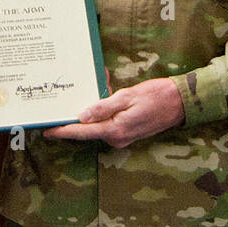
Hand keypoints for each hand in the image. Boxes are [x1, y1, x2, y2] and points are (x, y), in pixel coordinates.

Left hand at [44, 78, 183, 148]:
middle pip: (88, 129)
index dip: (63, 131)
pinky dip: (103, 110)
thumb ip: (104, 107)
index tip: (46, 131)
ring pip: (98, 125)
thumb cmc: (156, 96)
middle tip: (66, 102)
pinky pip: (108, 123)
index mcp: (115, 130)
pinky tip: (105, 92)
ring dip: (92, 110)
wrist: (181, 103)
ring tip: (93, 88)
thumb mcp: (128, 96)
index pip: (82, 132)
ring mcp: (122, 137)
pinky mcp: (127, 133)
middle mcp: (117, 138)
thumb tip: (82, 116)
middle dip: (77, 115)